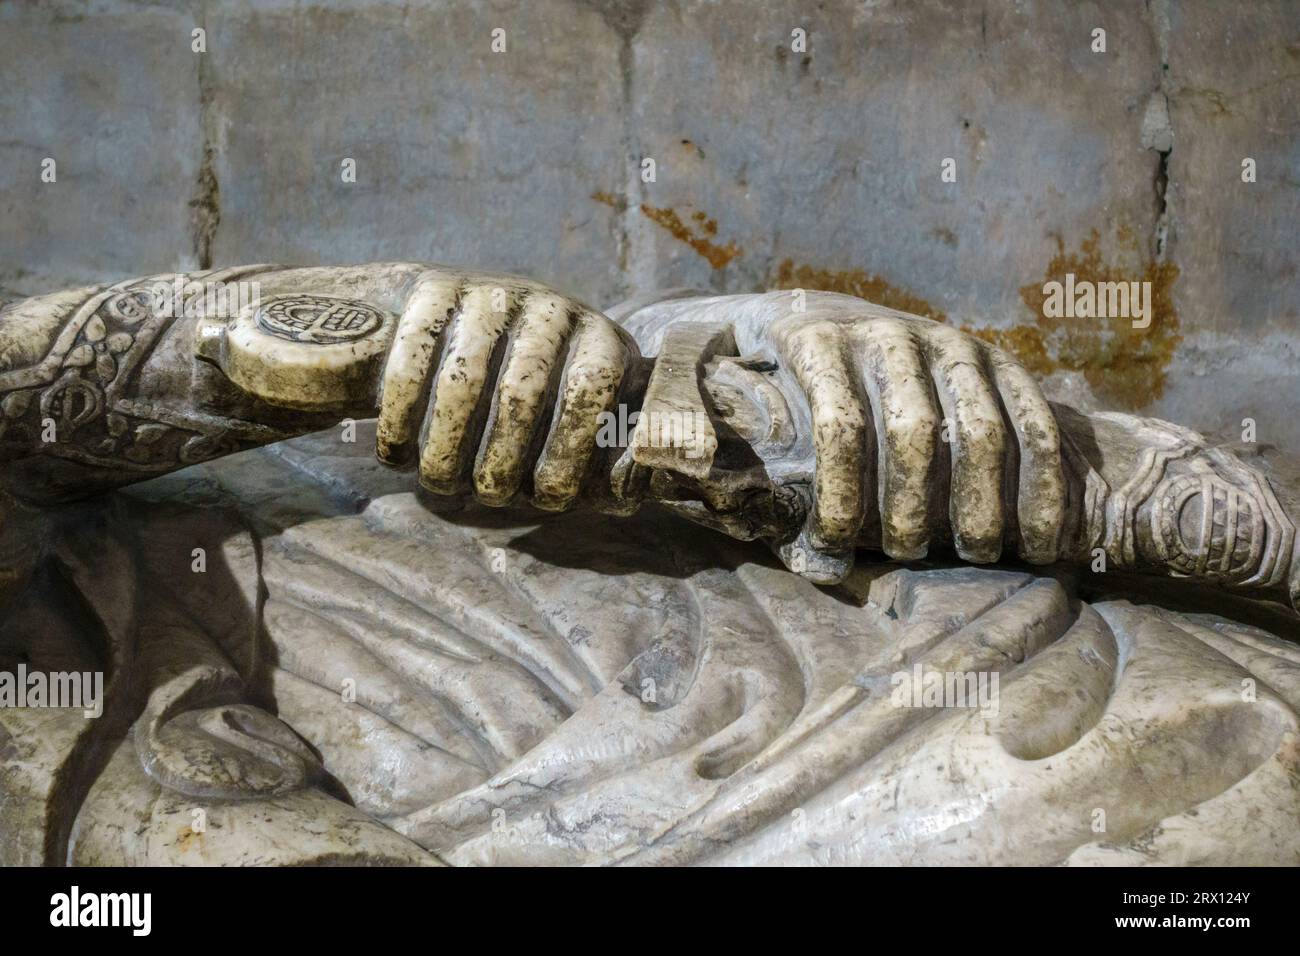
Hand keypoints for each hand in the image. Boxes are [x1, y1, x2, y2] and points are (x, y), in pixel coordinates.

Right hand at [375, 272, 637, 510]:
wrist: (444, 331)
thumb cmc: (522, 407)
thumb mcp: (571, 429)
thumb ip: (603, 465)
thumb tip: (631, 488)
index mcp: (598, 339)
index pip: (593, 385)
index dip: (571, 448)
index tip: (546, 496)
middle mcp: (548, 308)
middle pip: (522, 393)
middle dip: (502, 462)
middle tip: (488, 496)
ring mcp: (489, 293)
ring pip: (462, 383)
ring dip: (446, 449)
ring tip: (439, 481)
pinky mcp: (431, 288)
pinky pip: (410, 363)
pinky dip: (400, 419)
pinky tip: (398, 453)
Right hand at [754, 299, 1065, 570]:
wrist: (782, 323)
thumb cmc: (871, 395)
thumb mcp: (936, 407)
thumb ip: (982, 455)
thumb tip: (1060, 530)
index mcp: (984, 363)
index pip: (1036, 430)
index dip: (1045, 496)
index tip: (1039, 552)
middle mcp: (940, 343)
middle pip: (980, 436)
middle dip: (981, 510)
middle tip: (968, 557)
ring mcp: (880, 337)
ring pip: (913, 433)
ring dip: (910, 506)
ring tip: (901, 552)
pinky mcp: (820, 341)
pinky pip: (840, 426)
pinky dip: (841, 490)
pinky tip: (834, 533)